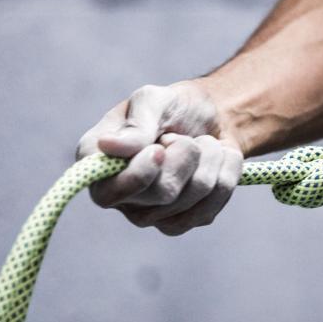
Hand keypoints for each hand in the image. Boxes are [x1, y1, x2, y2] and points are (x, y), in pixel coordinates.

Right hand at [75, 81, 243, 234]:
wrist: (212, 118)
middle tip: (182, 137)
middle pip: (162, 194)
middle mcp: (120, 196)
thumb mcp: (153, 100)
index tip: (159, 149)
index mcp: (98, 164)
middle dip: (185, 156)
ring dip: (208, 160)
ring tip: (199, 144)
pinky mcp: (185, 221)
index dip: (139, 176)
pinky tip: (215, 159)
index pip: (107, 193)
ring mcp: (153, 214)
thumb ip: (135, 124)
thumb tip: (108, 146)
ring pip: (193, 197)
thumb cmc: (173, 106)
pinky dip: (224, 172)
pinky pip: (212, 205)